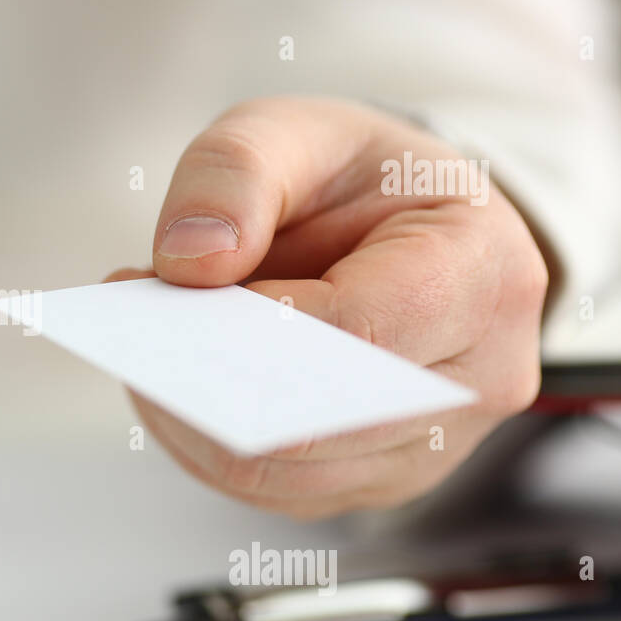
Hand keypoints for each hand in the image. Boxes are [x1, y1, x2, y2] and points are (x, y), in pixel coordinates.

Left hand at [109, 97, 548, 517]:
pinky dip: (206, 442)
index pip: (358, 329)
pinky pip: (272, 489)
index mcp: (484, 271)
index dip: (250, 324)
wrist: (405, 224)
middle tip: (136, 333)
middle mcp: (480, 378)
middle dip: (207, 383)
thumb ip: (234, 175)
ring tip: (148, 352)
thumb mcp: (293, 130)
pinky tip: (175, 386)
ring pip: (283, 474)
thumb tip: (188, 264)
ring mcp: (433, 444)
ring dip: (193, 420)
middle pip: (318, 425)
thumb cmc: (357, 178)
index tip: (163, 291)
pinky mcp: (376, 478)